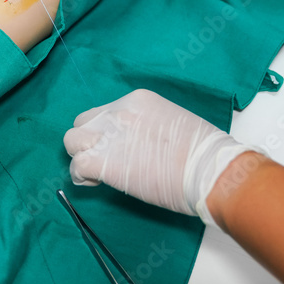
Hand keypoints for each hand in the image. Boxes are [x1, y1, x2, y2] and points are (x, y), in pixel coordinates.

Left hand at [64, 89, 255, 224]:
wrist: (210, 171)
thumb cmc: (204, 154)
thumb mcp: (175, 123)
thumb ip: (149, 127)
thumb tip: (140, 143)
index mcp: (138, 100)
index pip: (107, 112)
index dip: (109, 133)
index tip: (121, 149)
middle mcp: (119, 112)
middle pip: (84, 121)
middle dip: (91, 141)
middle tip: (106, 159)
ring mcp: (109, 135)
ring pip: (72, 140)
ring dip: (81, 156)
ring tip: (97, 172)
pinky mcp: (103, 160)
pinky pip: (76, 165)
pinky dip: (81, 176)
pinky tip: (95, 183)